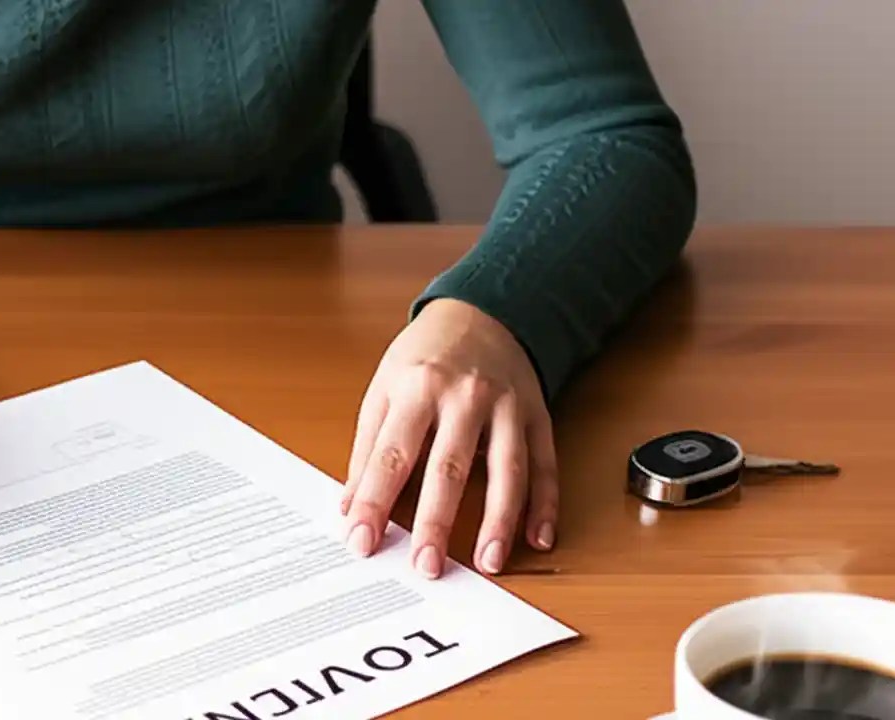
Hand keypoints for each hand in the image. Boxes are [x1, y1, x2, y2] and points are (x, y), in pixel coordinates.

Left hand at [342, 298, 558, 577]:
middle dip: (436, 521)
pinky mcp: (537, 415)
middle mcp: (464, 397)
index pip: (391, 455)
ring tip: (488, 562)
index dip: (375, 502)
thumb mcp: (384, 388)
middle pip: (449, 467)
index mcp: (416, 388)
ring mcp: (506, 407)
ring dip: (499, 521)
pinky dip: (545, 504)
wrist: (481, 311)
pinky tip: (538, 538)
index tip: (362, 541)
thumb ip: (368, 449)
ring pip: (507, 470)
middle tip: (426, 566)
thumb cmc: (425, 356)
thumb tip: (349, 505)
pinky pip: (545, 465)